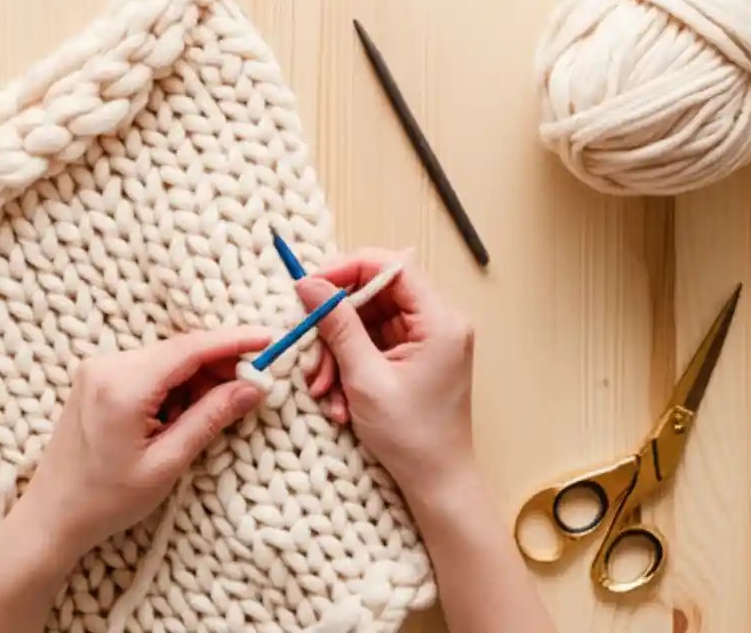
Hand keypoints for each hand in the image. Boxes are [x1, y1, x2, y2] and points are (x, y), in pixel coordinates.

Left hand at [15, 327, 272, 556]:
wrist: (51, 516)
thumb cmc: (105, 500)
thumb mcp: (167, 463)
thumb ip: (210, 418)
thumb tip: (253, 387)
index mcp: (122, 387)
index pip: (190, 349)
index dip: (234, 341)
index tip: (269, 339)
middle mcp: (106, 367)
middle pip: (180, 350)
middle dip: (220, 365)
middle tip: (253, 389)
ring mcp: (98, 370)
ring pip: (167, 359)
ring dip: (197, 378)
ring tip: (211, 415)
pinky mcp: (97, 379)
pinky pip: (150, 369)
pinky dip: (175, 385)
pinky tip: (182, 414)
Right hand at [295, 249, 475, 494]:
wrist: (437, 483)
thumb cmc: (411, 436)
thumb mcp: (366, 378)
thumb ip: (338, 325)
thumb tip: (310, 284)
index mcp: (440, 321)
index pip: (392, 266)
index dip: (348, 268)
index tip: (311, 284)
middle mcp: (439, 323)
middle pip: (376, 295)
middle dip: (336, 324)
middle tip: (310, 349)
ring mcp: (427, 342)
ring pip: (368, 323)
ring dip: (338, 353)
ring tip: (323, 389)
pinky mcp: (414, 359)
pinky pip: (373, 346)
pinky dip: (350, 367)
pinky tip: (339, 401)